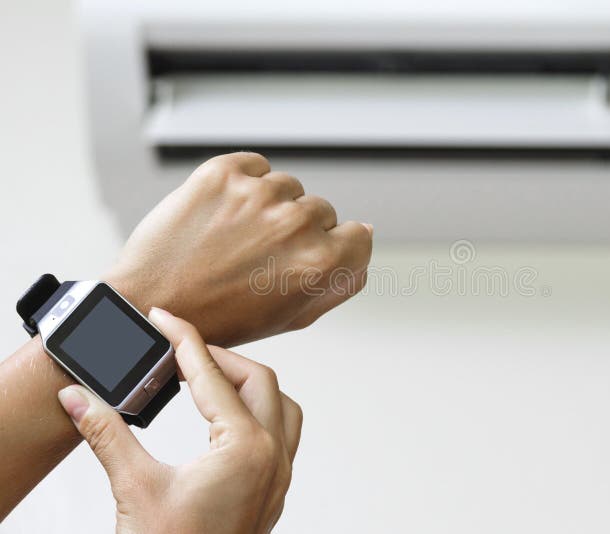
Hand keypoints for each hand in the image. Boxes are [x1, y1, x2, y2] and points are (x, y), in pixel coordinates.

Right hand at [56, 309, 301, 533]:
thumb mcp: (134, 487)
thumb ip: (106, 434)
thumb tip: (79, 398)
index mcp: (245, 450)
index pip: (212, 376)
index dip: (184, 340)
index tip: (165, 318)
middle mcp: (272, 459)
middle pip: (259, 381)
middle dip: (220, 358)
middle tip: (181, 350)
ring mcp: (279, 478)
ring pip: (282, 406)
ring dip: (249, 384)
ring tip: (209, 378)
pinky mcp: (274, 493)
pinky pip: (284, 435)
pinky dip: (261, 412)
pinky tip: (231, 417)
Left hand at [105, 152, 372, 346]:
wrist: (152, 303)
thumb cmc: (223, 317)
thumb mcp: (295, 315)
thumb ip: (342, 278)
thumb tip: (364, 233)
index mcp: (321, 263)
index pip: (357, 234)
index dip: (330, 249)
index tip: (300, 258)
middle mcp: (295, 224)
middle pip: (320, 210)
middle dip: (296, 230)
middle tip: (257, 257)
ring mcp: (259, 195)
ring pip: (287, 187)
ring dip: (268, 207)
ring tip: (234, 238)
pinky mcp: (224, 173)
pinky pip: (255, 166)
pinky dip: (243, 185)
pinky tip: (222, 216)